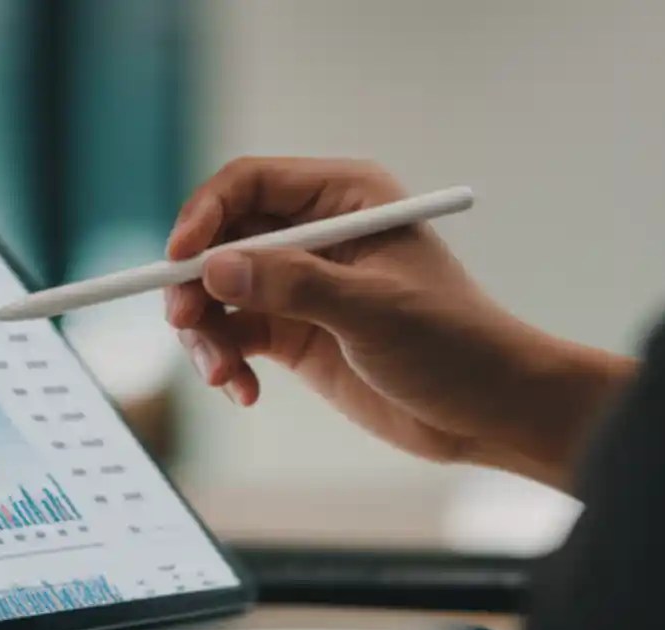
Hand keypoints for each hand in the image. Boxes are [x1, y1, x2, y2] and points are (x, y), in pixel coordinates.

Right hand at [165, 157, 633, 489]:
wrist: (486, 411)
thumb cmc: (453, 343)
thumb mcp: (373, 310)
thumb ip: (293, 285)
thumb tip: (215, 267)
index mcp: (343, 198)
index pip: (247, 184)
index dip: (204, 215)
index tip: (178, 258)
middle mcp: (313, 233)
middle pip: (218, 239)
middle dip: (195, 284)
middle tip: (185, 324)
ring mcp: (298, 284)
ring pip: (216, 292)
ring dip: (206, 334)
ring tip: (225, 375)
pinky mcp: (290, 331)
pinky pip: (231, 335)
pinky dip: (225, 362)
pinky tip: (245, 391)